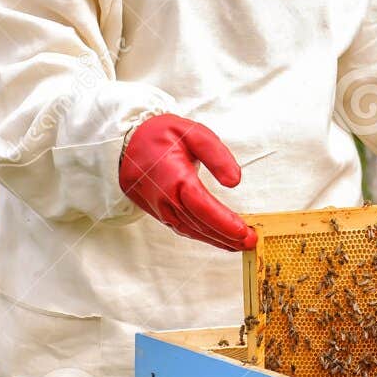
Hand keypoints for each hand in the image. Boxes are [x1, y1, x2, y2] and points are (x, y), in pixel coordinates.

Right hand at [119, 114, 257, 251]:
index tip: (244, 231)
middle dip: (227, 236)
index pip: (201, 205)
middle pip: (199, 224)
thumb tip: (235, 180)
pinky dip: (203, 236)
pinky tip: (219, 239)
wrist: (125, 145)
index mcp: (173, 177)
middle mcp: (165, 198)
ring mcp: (160, 208)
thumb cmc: (161, 136)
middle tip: (252, 242)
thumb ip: (216, 155)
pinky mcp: (159, 213)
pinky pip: (182, 228)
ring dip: (217, 240)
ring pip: (191, 230)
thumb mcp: (193, 132)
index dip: (223, 221)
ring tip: (241, 244)